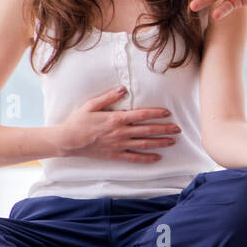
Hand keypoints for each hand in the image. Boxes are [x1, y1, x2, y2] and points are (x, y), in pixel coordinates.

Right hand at [54, 86, 180, 162]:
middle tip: (178, 128)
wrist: (68, 141)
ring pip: (144, 144)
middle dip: (164, 129)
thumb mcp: (91, 105)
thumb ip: (108, 97)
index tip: (168, 112)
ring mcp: (119, 145)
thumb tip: (123, 88)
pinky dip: (147, 158)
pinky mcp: (115, 155)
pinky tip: (158, 158)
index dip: (156, 113)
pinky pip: (134, 158)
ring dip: (160, 142)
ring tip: (173, 141)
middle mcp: (120, 133)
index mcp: (116, 119)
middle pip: (147, 130)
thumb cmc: (78, 121)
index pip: (141, 115)